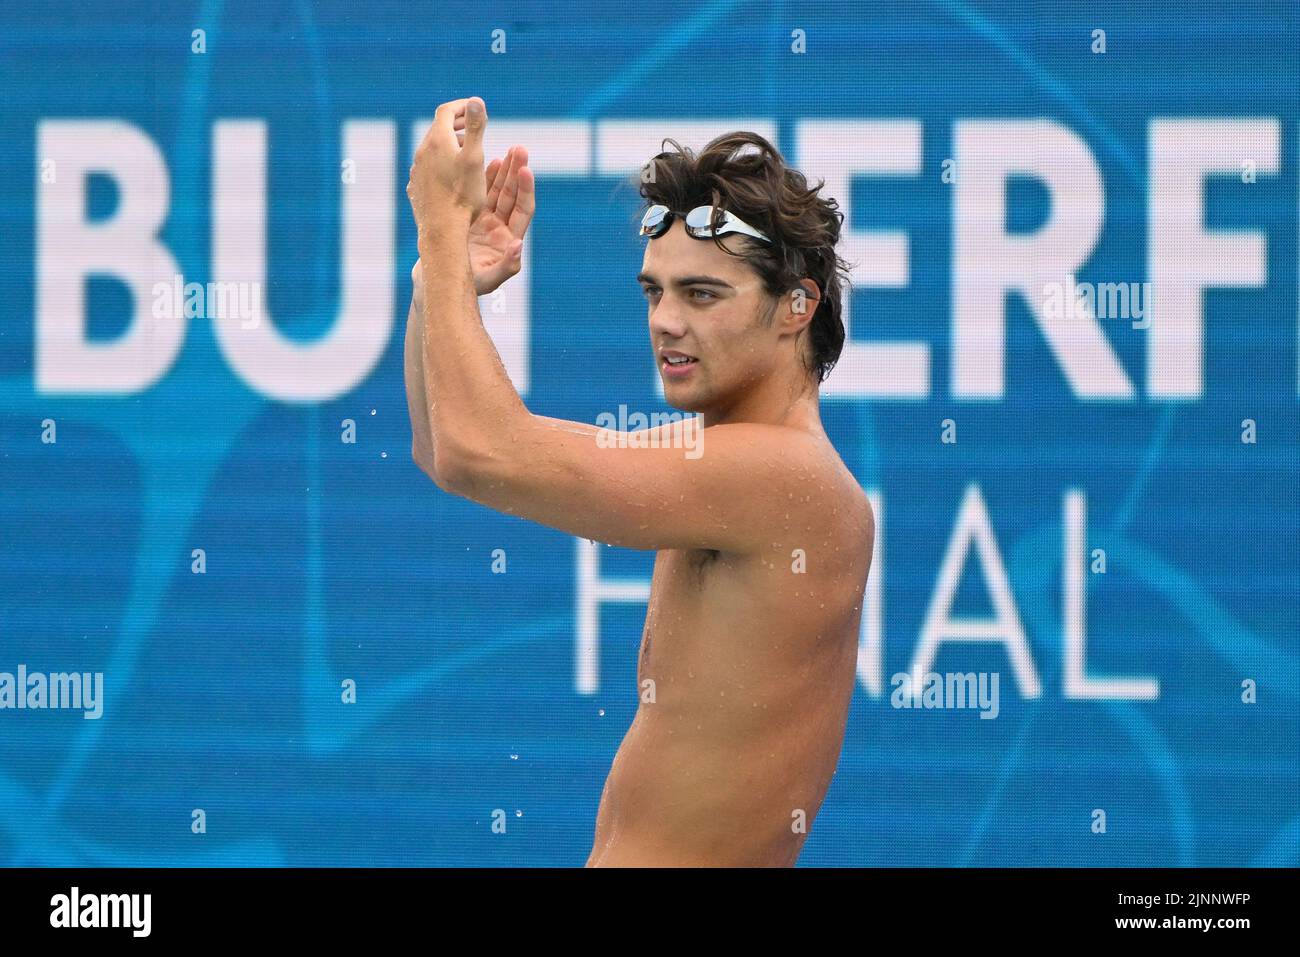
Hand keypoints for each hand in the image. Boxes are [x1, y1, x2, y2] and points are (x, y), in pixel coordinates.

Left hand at [407, 97, 488, 236]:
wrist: (442, 230)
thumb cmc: (463, 195)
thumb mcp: (474, 158)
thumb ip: (475, 128)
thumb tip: (476, 100)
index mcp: (438, 140)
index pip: (447, 111)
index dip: (462, 106)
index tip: (475, 107)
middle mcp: (422, 152)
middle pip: (437, 128)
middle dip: (455, 123)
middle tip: (470, 125)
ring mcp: (416, 170)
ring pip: (431, 149)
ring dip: (447, 144)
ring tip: (463, 150)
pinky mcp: (416, 187)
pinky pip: (426, 168)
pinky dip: (439, 163)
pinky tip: (449, 174)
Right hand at [411, 144, 534, 301]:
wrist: (438, 283)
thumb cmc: (465, 287)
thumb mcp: (489, 280)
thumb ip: (507, 265)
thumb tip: (518, 245)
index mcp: (508, 240)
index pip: (522, 210)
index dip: (525, 190)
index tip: (525, 169)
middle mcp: (499, 229)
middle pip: (512, 196)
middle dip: (516, 172)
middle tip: (520, 149)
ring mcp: (484, 222)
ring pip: (497, 192)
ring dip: (502, 172)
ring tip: (507, 151)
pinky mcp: (468, 218)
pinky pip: (479, 194)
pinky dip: (484, 179)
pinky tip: (487, 162)